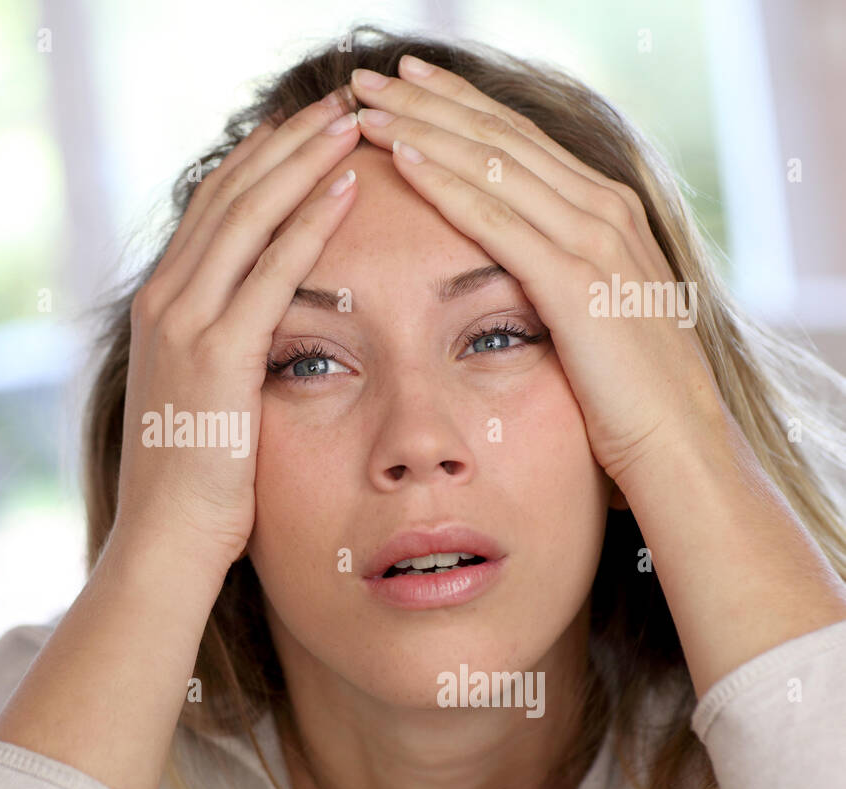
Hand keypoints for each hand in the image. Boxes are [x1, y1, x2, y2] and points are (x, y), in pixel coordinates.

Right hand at [112, 89, 361, 568]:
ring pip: (248, 217)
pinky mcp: (215, 354)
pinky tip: (346, 188)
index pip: (214, 208)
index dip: (262, 161)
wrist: (164, 540)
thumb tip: (262, 323)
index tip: (308, 128)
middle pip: (231, 194)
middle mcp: (164, 300)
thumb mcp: (202, 396)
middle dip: (289, 142)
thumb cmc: (194, 480)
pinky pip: (270, 272)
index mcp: (162, 304)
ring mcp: (183, 324)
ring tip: (353, 122)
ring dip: (304, 163)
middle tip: (341, 102)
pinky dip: (309, 224)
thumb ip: (223, 346)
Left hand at [348, 58, 726, 486]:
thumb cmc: (630, 396)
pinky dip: (449, 184)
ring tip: (367, 104)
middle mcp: (605, 211)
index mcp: (607, 212)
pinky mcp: (578, 285)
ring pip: (495, 164)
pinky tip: (402, 158)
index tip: (404, 84)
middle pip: (501, 136)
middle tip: (367, 75)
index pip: (520, 141)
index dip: (459, 106)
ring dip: (425, 127)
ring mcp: (596, 243)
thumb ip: (560, 273)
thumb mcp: (595, 313)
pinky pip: (499, 221)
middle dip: (430, 100)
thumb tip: (514, 260)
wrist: (682, 451)